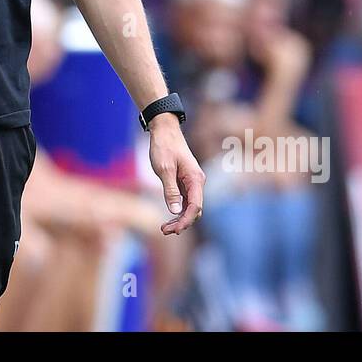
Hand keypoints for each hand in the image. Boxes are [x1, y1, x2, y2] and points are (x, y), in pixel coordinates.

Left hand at [147, 113, 205, 234]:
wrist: (164, 130)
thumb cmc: (164, 147)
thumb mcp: (164, 169)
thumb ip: (170, 190)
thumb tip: (176, 211)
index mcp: (195, 179)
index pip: (195, 207)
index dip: (186, 221)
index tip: (174, 230)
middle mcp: (197, 182)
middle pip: (194, 210)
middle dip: (182, 223)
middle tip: (164, 231)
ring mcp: (191, 183)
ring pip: (190, 207)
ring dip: (179, 219)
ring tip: (164, 228)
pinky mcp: (184, 182)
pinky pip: (185, 201)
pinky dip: (178, 211)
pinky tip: (169, 218)